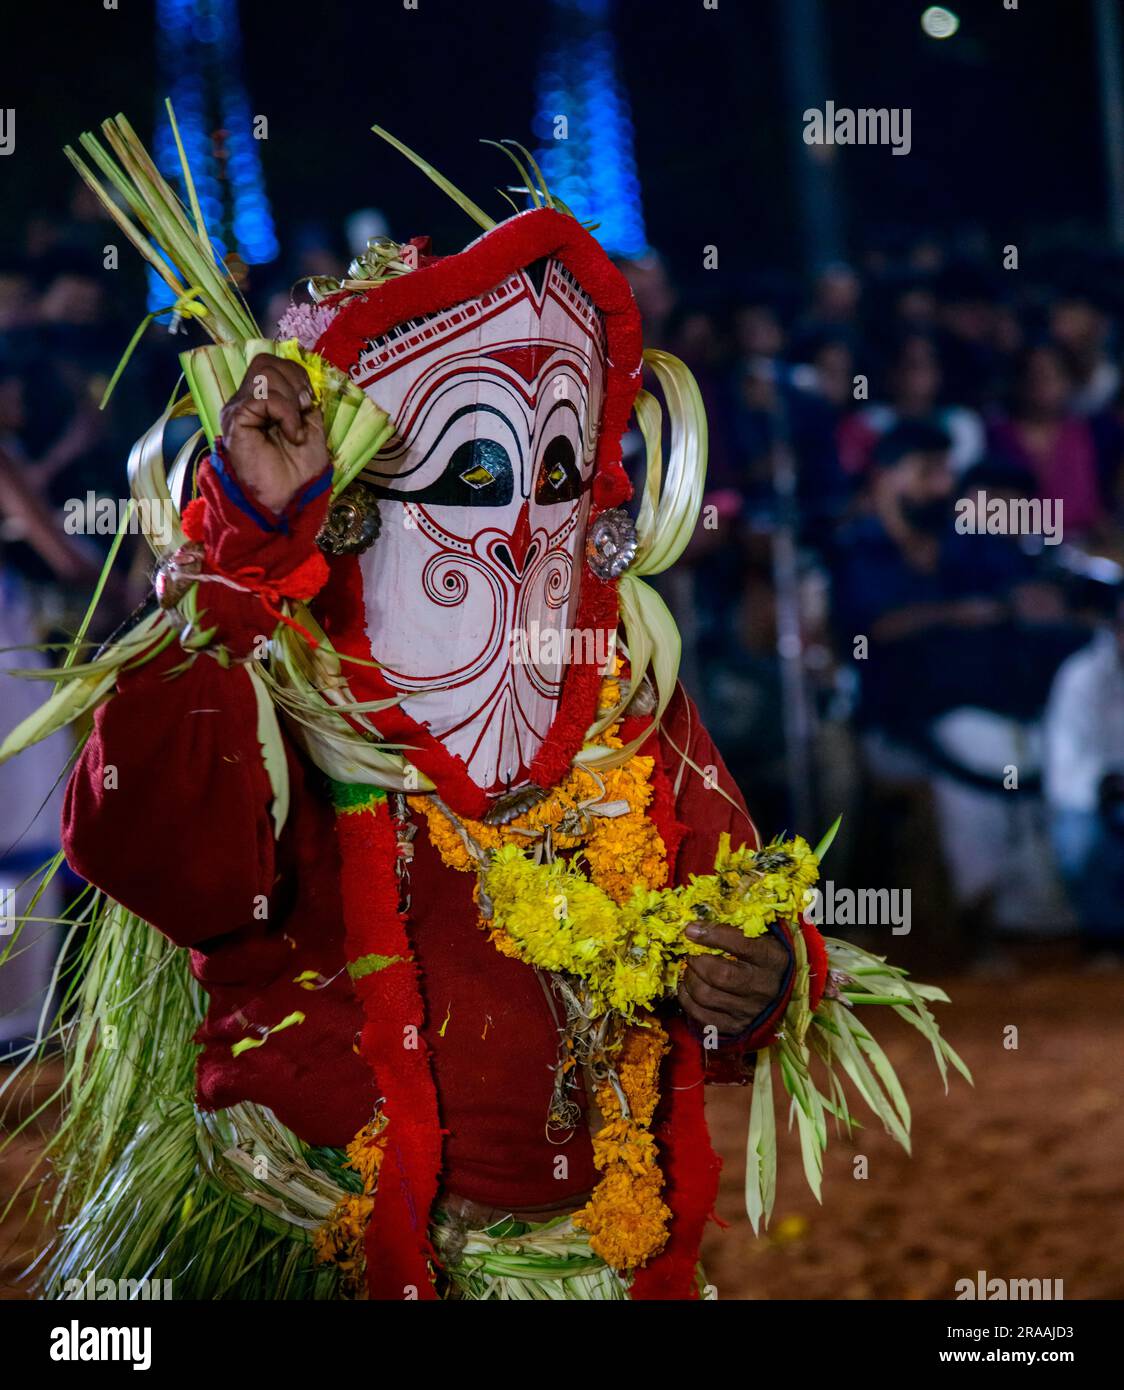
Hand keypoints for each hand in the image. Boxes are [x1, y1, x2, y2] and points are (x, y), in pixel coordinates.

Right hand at [220, 354, 328, 514]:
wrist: (289, 498)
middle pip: (265, 361)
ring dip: (290, 398)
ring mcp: (239, 409)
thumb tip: (305, 386)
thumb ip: (306, 404)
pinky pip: (264, 396)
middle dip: (294, 380)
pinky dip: (286, 413)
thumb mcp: (312, 428)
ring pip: (265, 373)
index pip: (271, 363)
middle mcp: (245, 400)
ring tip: (295, 426)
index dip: (296, 374)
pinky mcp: (236, 419)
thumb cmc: (299, 470)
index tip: (309, 403)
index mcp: (261, 401)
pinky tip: (290, 435)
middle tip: (303, 410)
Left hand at [678, 923, 789, 1037]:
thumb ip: (733, 930)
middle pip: (719, 975)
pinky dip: (687, 999)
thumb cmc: (761, 957)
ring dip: (689, 979)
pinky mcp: (735, 1027)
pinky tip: (688, 987)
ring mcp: (750, 1010)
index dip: (713, 935)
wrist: (778, 991)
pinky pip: (700, 1015)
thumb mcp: (759, 938)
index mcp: (773, 959)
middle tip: (691, 953)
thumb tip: (694, 927)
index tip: (691, 929)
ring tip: (690, 969)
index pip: (741, 944)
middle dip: (696, 961)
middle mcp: (764, 987)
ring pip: (706, 995)